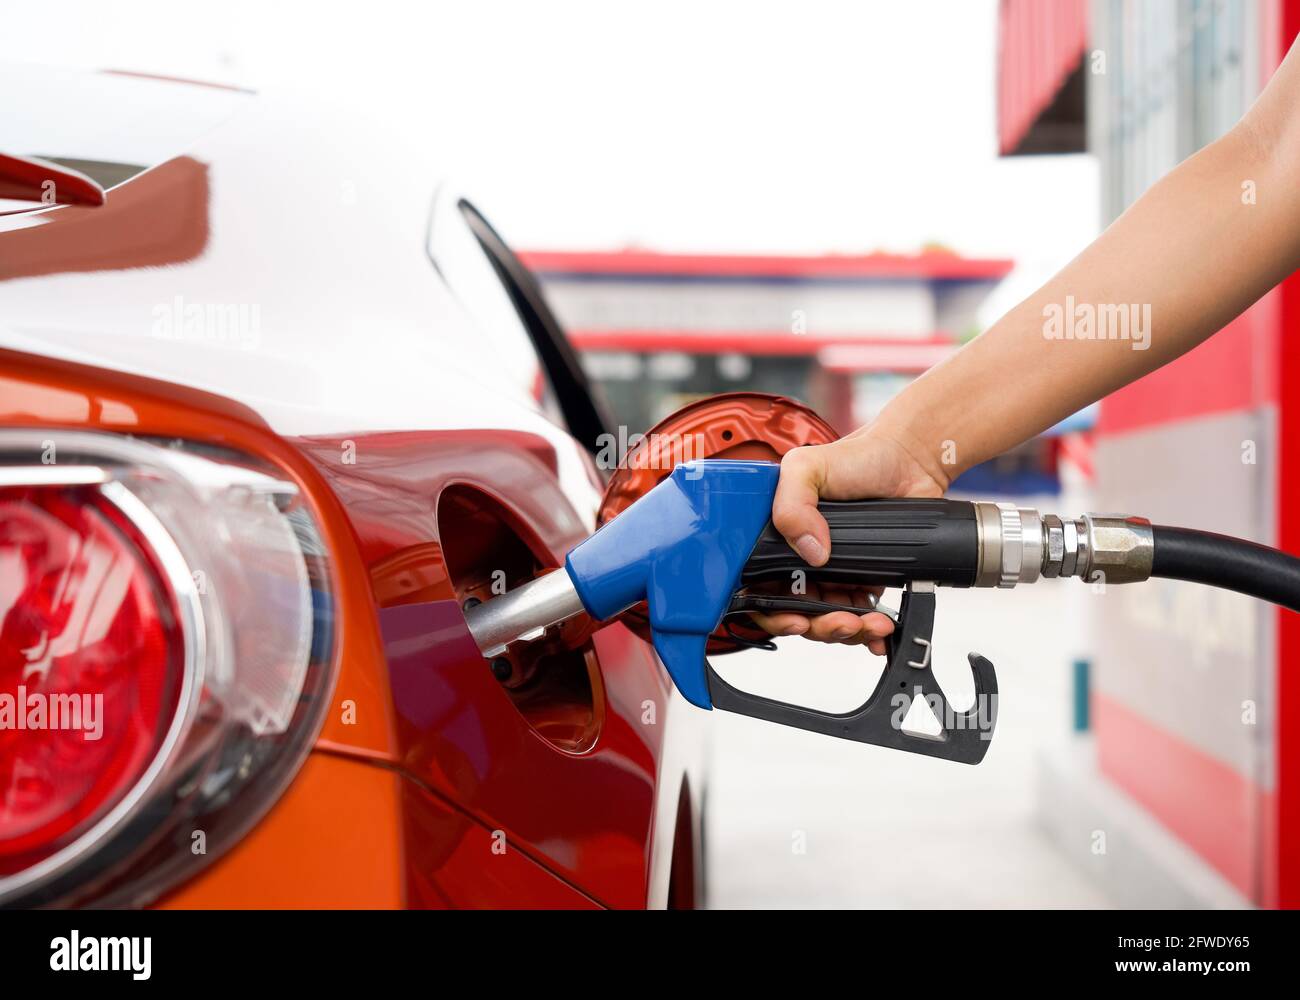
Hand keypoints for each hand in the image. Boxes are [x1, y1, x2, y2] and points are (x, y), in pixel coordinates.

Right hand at [749, 428, 948, 652]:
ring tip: (870, 622)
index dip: (773, 612)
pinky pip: (859, 615)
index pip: (760, 588)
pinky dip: (869, 630)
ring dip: (847, 630)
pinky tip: (879, 628)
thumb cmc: (857, 457)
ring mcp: (832, 572)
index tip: (796, 619)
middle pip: (796, 612)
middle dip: (819, 626)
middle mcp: (800, 559)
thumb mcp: (807, 467)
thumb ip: (791, 504)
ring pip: (828, 619)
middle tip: (842, 620)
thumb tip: (809, 551)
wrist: (909, 460)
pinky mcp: (863, 579)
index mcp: (777, 538)